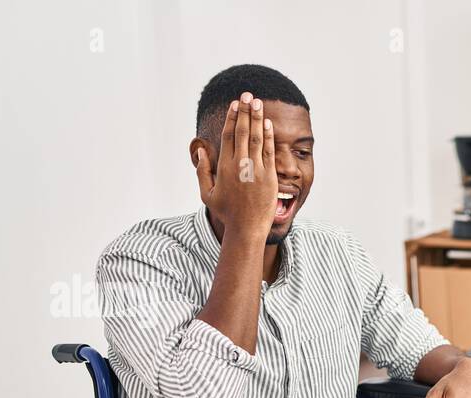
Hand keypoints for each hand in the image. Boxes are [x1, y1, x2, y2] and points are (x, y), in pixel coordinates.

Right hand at [194, 92, 277, 239]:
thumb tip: (200, 151)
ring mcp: (255, 170)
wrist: (247, 229)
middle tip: (248, 95)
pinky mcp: (269, 177)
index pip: (229, 135)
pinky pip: (269, 152)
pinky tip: (268, 124)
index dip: (232, 118)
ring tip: (258, 102)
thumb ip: (202, 171)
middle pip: (242, 131)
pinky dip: (268, 136)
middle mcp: (239, 165)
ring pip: (256, 138)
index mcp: (224, 167)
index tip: (235, 105)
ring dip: (257, 118)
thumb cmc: (227, 213)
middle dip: (245, 111)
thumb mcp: (207, 194)